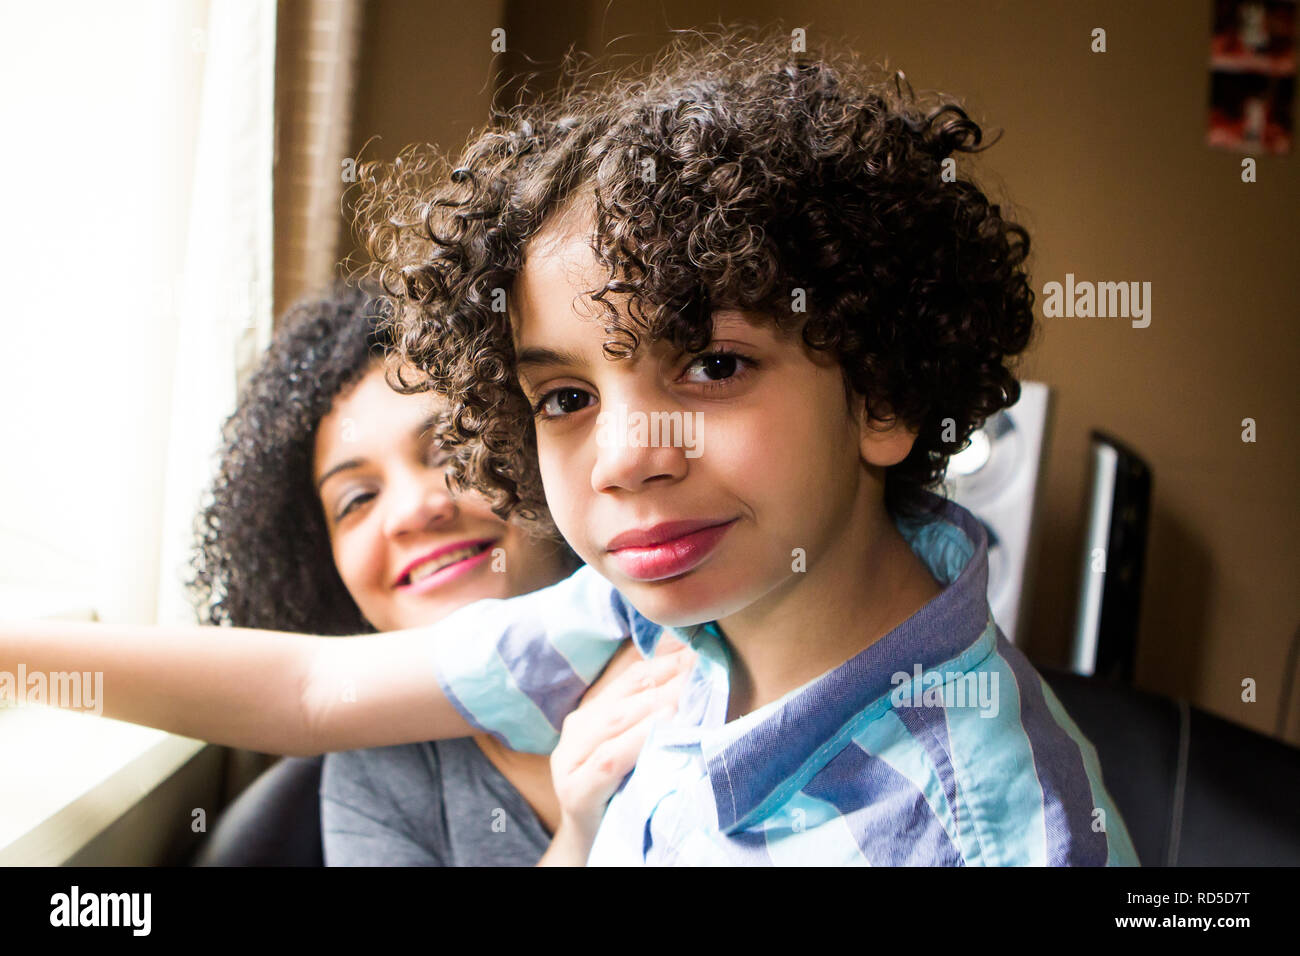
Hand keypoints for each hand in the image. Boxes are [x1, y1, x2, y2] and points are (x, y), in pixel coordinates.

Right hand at [548, 635, 694, 856]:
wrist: (593, 847)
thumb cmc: (623, 793)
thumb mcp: (637, 750)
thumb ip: (655, 716)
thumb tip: (694, 669)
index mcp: (591, 714)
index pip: (632, 678)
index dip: (667, 662)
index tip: (702, 650)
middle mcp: (576, 731)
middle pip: (627, 696)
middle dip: (668, 679)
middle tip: (703, 666)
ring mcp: (570, 762)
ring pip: (615, 721)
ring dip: (656, 703)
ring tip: (689, 689)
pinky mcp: (575, 791)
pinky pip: (609, 760)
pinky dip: (637, 740)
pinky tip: (664, 725)